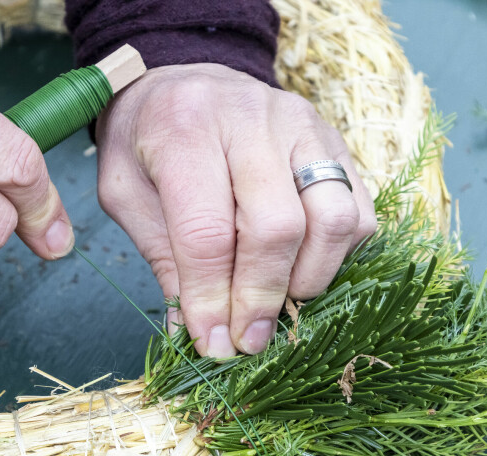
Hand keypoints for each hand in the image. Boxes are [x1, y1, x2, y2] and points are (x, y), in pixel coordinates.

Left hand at [95, 64, 375, 357]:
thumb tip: (191, 334)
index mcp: (185, 130)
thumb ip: (162, 259)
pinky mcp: (337, 141)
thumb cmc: (148, 142)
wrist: (188, 80)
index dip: (211, 297)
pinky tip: (302, 270)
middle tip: (246, 340)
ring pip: (333, 218)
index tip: (211, 344)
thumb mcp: (127, 195)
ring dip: (309, 279)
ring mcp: (303, 127)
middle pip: (276, 227)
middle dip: (261, 298)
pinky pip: (359, 211)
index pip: (207, 230)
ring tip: (278, 306)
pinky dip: (338, 256)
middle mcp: (251, 120)